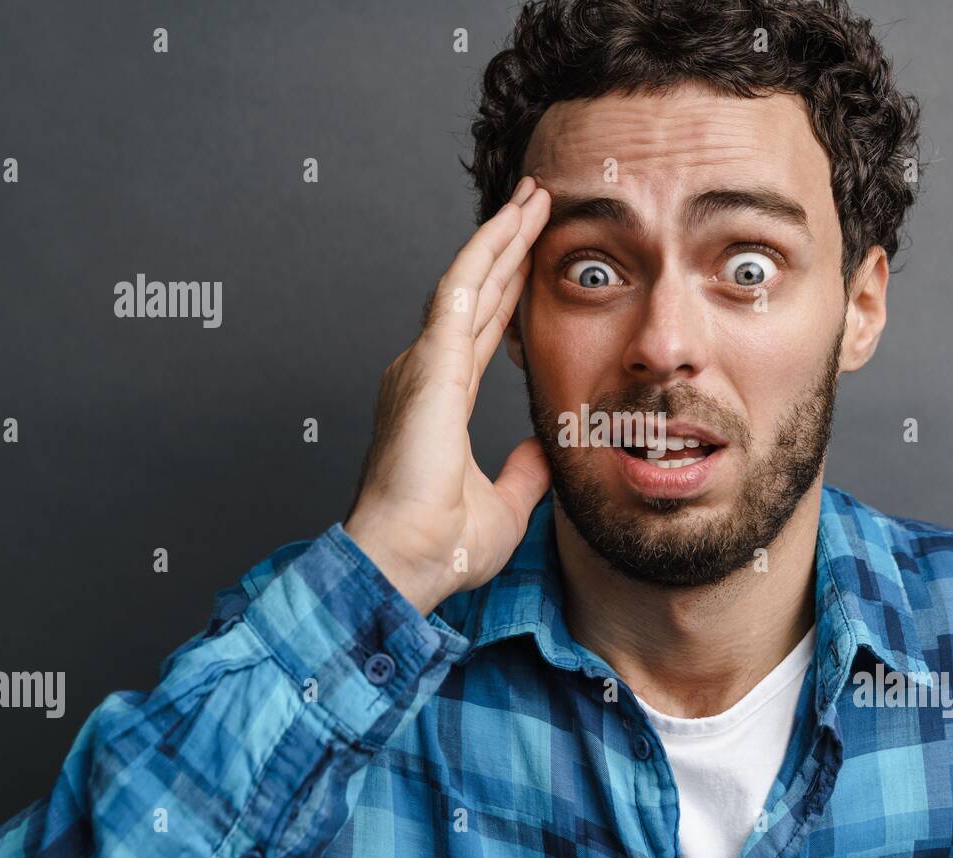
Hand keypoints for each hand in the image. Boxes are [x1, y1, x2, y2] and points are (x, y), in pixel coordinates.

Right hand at [344, 177, 551, 614]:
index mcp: (441, 401)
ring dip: (500, 236)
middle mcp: (427, 373)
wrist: (405, 565)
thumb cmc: (439, 546)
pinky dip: (486, 252)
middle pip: (475, 294)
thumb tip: (548, 447)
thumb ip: (525, 471)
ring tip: (532, 197)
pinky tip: (511, 222)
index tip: (532, 257)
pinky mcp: (429, 364)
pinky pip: (460, 291)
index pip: (481, 330)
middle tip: (536, 203)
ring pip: (468, 280)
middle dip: (506, 246)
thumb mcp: (506, 504)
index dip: (507, 290)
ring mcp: (423, 364)